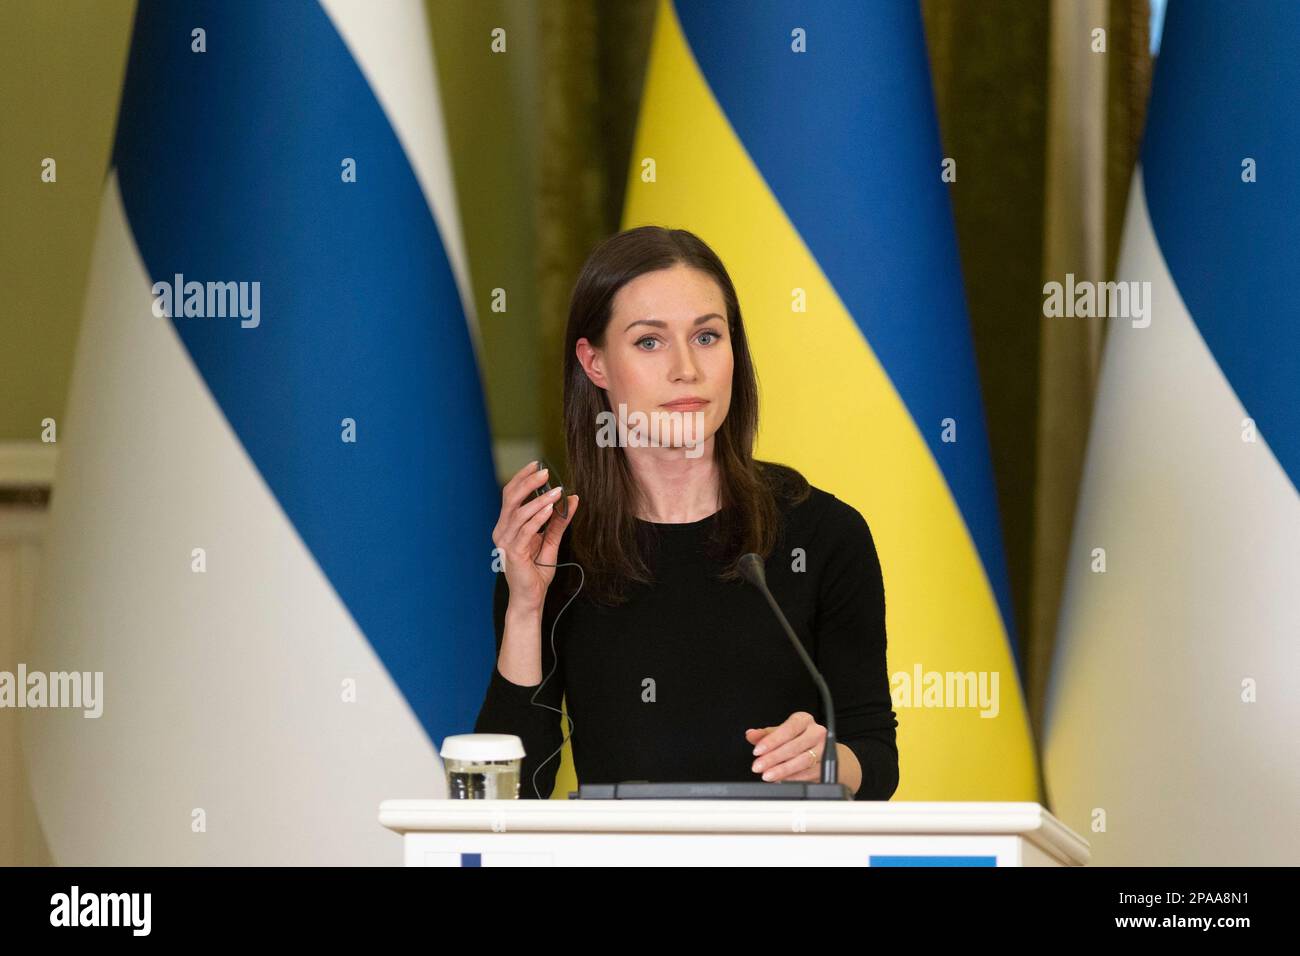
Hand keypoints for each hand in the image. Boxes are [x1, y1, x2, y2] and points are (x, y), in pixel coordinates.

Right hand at [492, 460, 579, 613]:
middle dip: (528, 482)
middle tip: (545, 471)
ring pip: (519, 513)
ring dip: (539, 500)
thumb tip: (572, 498)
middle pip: (511, 499)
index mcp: (507, 525)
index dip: (522, 478)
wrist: (531, 598)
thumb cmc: (537, 571)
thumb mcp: (551, 541)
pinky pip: (525, 530)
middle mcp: (502, 531)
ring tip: (556, 492)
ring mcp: (506, 542)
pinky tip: (550, 509)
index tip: (537, 464)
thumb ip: (559, 521)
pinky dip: (538, 518)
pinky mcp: (513, 553)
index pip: (510, 494)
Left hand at [744, 711, 826, 782]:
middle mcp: (816, 733)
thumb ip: (765, 734)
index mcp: (804, 720)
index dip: (772, 741)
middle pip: (794, 746)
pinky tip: (781, 780)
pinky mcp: (826, 766)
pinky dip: (793, 778)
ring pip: (802, 761)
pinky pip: (808, 773)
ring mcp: (824, 749)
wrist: (823, 749)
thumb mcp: (781, 733)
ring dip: (782, 770)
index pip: (788, 729)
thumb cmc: (799, 738)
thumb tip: (751, 735)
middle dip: (773, 758)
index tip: (757, 750)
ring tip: (767, 775)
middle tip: (758, 766)